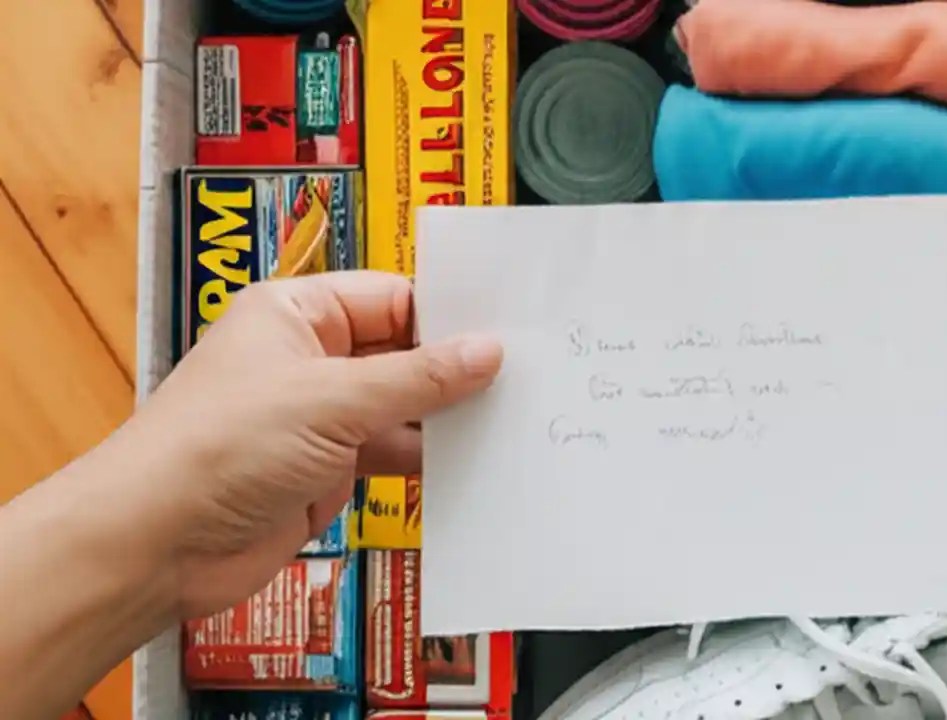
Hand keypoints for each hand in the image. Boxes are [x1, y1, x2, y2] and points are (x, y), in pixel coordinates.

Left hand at [115, 271, 502, 619]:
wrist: (157, 544)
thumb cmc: (219, 446)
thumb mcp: (331, 399)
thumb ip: (417, 378)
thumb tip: (485, 351)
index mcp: (298, 312)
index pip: (391, 298)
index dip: (447, 315)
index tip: (506, 334)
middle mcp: (309, 358)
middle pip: (401, 353)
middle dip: (453, 370)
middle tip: (522, 379)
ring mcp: (319, 417)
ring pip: (401, 407)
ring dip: (444, 419)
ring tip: (508, 422)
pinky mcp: (326, 470)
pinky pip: (391, 455)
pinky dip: (426, 461)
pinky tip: (469, 464)